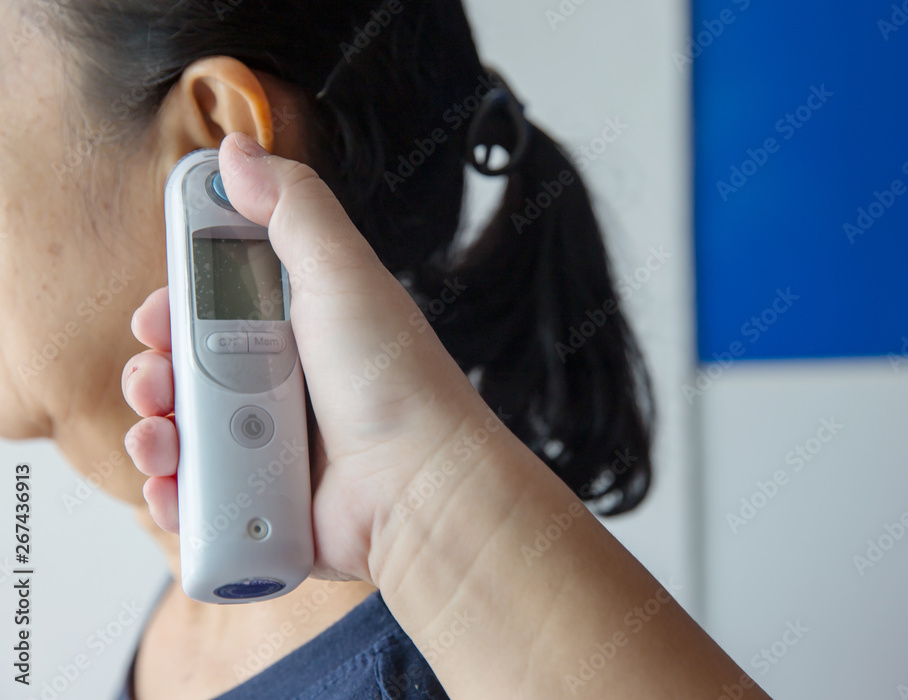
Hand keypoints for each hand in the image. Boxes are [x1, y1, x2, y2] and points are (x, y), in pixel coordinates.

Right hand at [122, 132, 497, 583]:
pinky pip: (194, 491)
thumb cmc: (394, 381)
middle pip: (185, 365)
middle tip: (157, 373)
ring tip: (162, 434)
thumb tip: (238, 150)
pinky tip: (172, 482)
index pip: (215, 301)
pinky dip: (171, 488)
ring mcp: (269, 442)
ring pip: (181, 429)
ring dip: (152, 428)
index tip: (160, 307)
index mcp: (298, 323)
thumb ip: (291, 208)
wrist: (420, 488)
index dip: (176, 301)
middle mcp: (282, 380)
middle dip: (153, 367)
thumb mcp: (342, 273)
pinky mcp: (261, 496)